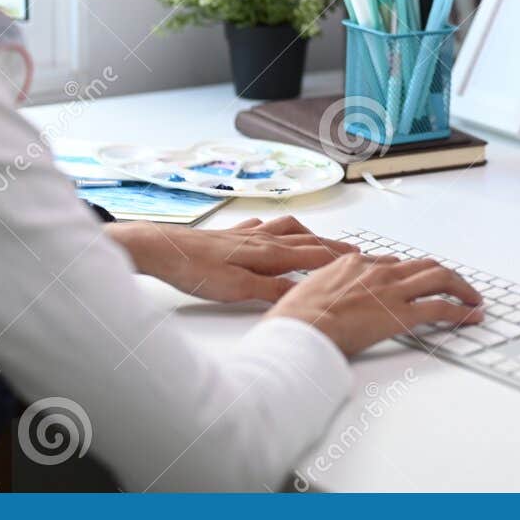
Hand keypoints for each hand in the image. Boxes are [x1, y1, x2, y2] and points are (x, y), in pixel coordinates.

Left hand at [107, 215, 357, 302]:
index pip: (311, 255)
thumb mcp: (237, 289)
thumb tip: (304, 292)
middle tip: (351, 248)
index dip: (336, 257)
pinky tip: (266, 229)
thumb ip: (272, 290)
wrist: (161, 248)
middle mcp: (260, 239)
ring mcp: (244, 234)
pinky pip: (259, 227)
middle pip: (304, 240)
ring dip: (305, 233)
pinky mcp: (227, 236)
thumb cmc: (194, 269)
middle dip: (329, 244)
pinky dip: (271, 228)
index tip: (358, 258)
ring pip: (284, 229)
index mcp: (267, 254)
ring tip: (316, 236)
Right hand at [266, 253, 484, 355]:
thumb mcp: (306, 292)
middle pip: (422, 265)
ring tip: (473, 298)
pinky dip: (462, 310)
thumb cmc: (295, 319)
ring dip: (461, 287)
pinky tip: (472, 315)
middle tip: (457, 285)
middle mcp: (377, 271)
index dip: (408, 274)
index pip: (391, 263)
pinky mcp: (402, 314)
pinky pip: (441, 307)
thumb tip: (322, 297)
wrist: (299, 329)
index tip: (416, 281)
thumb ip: (323, 289)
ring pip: (439, 278)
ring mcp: (391, 291)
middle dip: (444, 274)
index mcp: (352, 264)